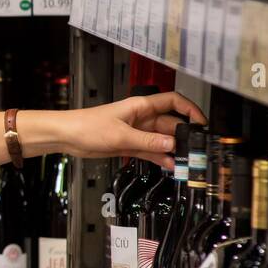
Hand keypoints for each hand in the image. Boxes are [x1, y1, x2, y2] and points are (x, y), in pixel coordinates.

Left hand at [41, 91, 205, 166]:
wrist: (66, 136)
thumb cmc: (86, 126)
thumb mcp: (120, 135)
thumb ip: (147, 140)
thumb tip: (171, 143)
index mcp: (140, 106)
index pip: (173, 101)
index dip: (190, 110)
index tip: (201, 123)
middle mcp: (141, 118)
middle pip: (170, 124)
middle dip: (183, 136)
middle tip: (194, 150)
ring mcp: (136, 132)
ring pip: (161, 139)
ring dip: (172, 150)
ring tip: (185, 162)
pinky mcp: (129, 144)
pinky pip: (150, 150)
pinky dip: (160, 157)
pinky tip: (169, 165)